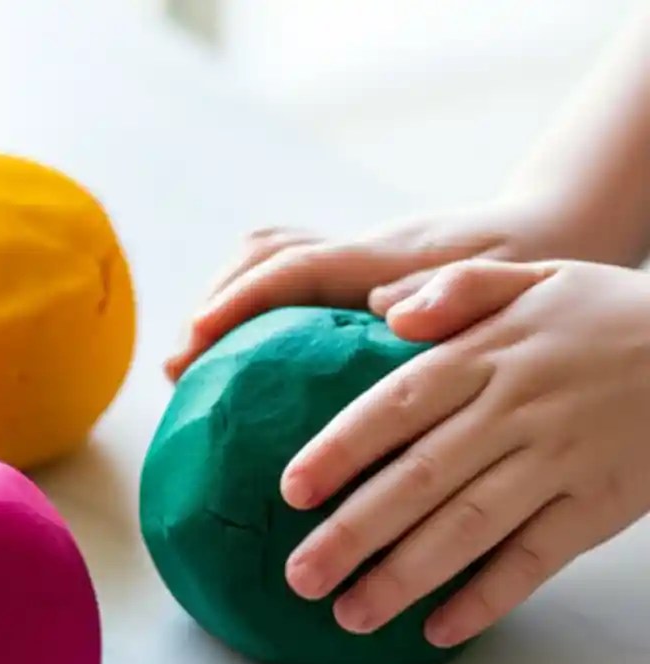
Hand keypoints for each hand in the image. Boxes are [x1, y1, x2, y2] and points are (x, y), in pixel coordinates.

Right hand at [164, 198, 619, 381]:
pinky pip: (284, 278)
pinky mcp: (348, 274)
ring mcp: (349, 258)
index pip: (294, 266)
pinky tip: (240, 355)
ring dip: (224, 300)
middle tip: (179, 365)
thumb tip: (385, 309)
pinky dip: (250, 305)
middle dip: (213, 300)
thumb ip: (444, 293)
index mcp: (384, 256)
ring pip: (267, 257)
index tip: (194, 339)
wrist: (547, 235)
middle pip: (265, 252)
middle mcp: (356, 249)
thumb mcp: (499, 289)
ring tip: (194, 360)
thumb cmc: (525, 273)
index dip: (240, 301)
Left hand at [281, 259, 649, 647]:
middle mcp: (516, 411)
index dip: (341, 450)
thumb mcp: (533, 275)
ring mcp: (560, 462)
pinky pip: (538, 557)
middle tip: (299, 575)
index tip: (291, 490)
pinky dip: (490, 597)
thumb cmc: (605, 313)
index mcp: (487, 354)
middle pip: (421, 478)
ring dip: (406, 576)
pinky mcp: (601, 505)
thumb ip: (456, 287)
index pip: (396, 405)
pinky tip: (440, 628)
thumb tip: (383, 308)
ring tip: (349, 613)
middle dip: (354, 532)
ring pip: (470, 526)